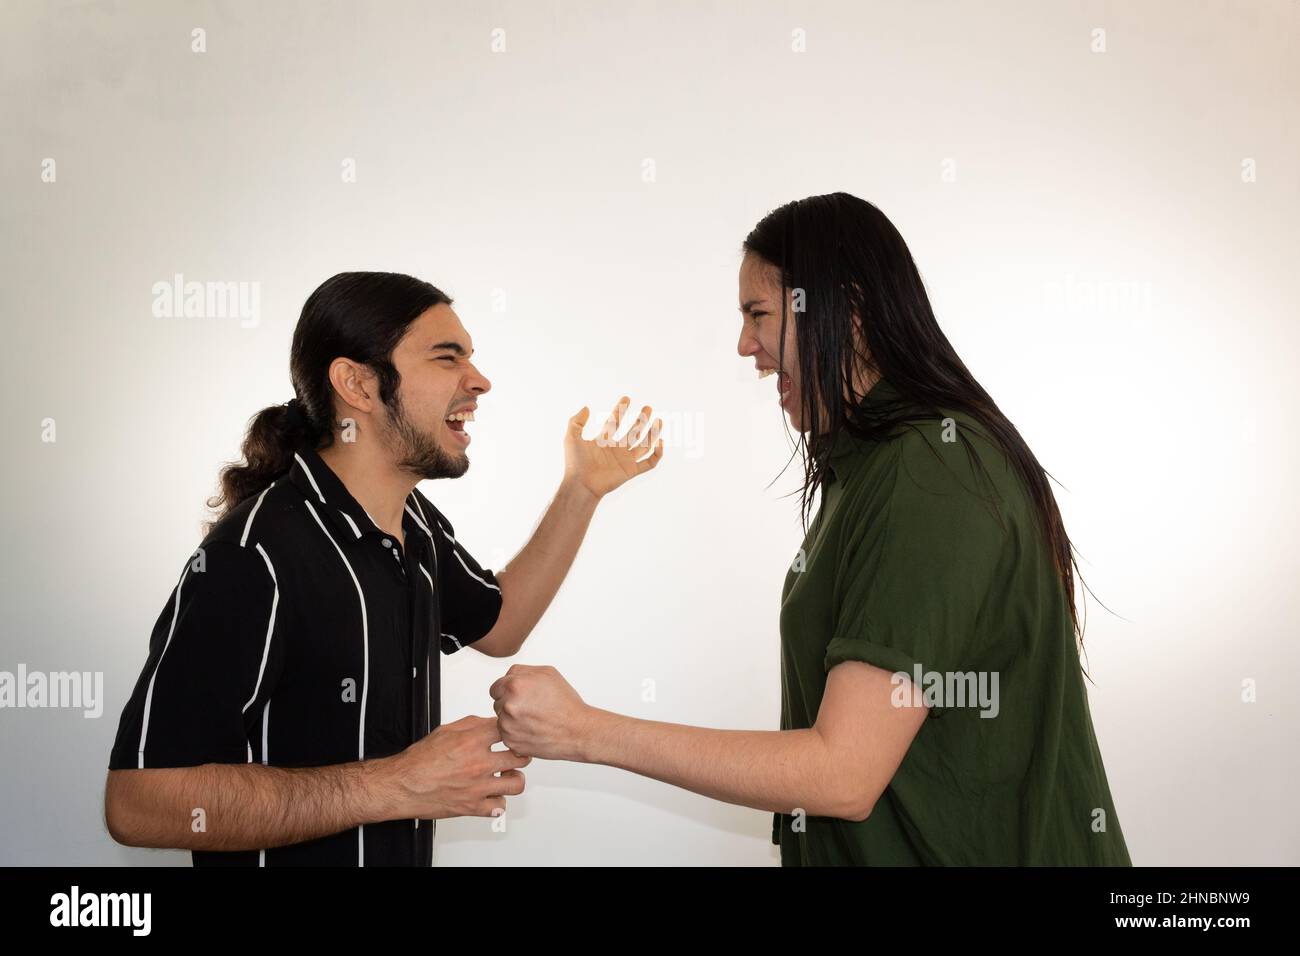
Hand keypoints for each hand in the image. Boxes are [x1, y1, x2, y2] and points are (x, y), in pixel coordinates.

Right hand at [386, 715, 529, 819]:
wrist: (403, 785)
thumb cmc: (419, 760)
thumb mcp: (445, 730)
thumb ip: (472, 725)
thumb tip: (490, 722)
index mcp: (472, 741)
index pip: (508, 730)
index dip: (511, 730)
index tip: (511, 733)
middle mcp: (478, 764)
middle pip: (520, 757)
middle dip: (520, 754)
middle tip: (516, 754)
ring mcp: (478, 787)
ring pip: (517, 783)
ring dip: (514, 778)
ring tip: (507, 775)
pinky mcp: (473, 807)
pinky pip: (500, 807)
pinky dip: (498, 801)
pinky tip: (493, 794)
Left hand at [490, 664, 595, 761]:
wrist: (577, 731)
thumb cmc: (566, 703)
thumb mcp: (547, 673)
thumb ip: (522, 671)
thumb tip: (508, 676)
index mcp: (515, 685)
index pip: (496, 687)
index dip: (508, 691)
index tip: (522, 696)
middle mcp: (508, 705)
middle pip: (497, 703)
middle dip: (510, 704)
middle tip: (531, 708)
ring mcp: (508, 726)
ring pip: (502, 720)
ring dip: (513, 720)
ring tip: (534, 719)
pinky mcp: (511, 742)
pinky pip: (507, 735)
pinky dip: (517, 734)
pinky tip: (533, 730)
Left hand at [563, 396, 663, 498]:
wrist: (581, 483)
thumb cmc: (575, 463)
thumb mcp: (571, 437)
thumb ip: (576, 421)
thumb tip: (586, 407)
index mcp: (603, 441)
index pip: (614, 422)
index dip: (620, 410)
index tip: (626, 398)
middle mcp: (616, 450)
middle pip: (633, 432)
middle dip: (641, 420)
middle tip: (648, 407)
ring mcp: (625, 460)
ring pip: (644, 445)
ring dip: (652, 433)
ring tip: (659, 420)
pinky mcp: (631, 471)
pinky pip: (649, 463)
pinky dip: (657, 454)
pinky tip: (660, 442)